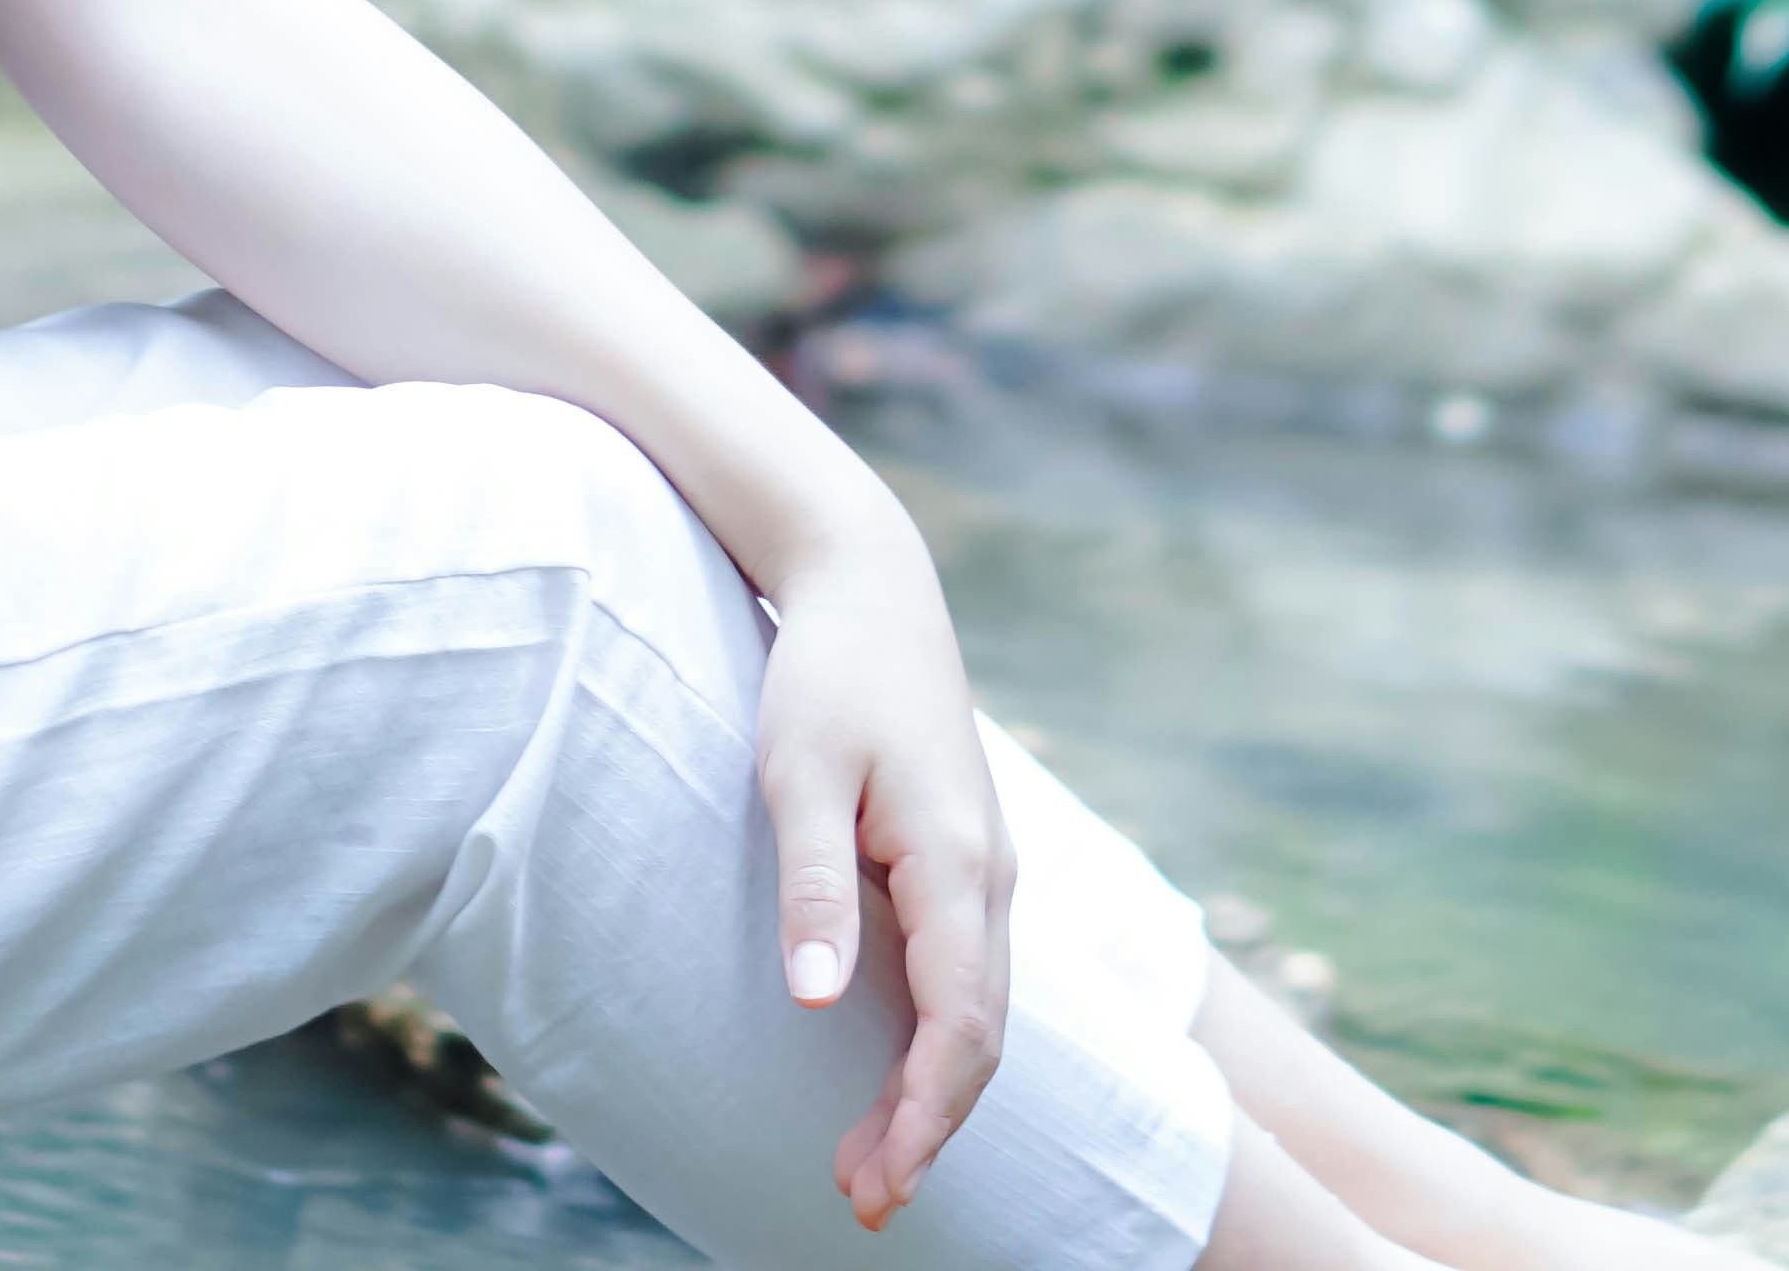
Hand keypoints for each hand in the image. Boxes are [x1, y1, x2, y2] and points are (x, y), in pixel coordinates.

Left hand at [750, 542, 1010, 1230]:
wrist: (870, 584)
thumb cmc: (825, 673)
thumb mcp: (798, 772)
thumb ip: (814, 889)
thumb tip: (815, 1006)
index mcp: (958, 862)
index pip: (962, 1020)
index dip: (927, 1111)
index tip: (885, 1180)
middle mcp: (990, 878)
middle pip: (979, 1035)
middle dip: (927, 1127)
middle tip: (861, 1204)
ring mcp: (983, 874)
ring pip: (976, 1012)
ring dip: (930, 1095)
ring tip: (867, 1170)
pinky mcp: (960, 866)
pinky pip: (962, 979)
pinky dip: (934, 1045)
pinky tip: (891, 1082)